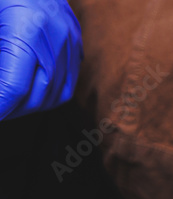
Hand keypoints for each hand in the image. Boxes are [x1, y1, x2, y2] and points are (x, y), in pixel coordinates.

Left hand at [0, 0, 81, 119]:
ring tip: (9, 106)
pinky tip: (29, 93)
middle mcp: (54, 37)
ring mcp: (70, 38)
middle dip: (11, 109)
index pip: (13, 87)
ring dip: (31, 105)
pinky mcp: (75, 37)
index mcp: (27, 29)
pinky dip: (48, 92)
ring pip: (56, 92)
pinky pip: (68, 78)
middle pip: (37, 95)